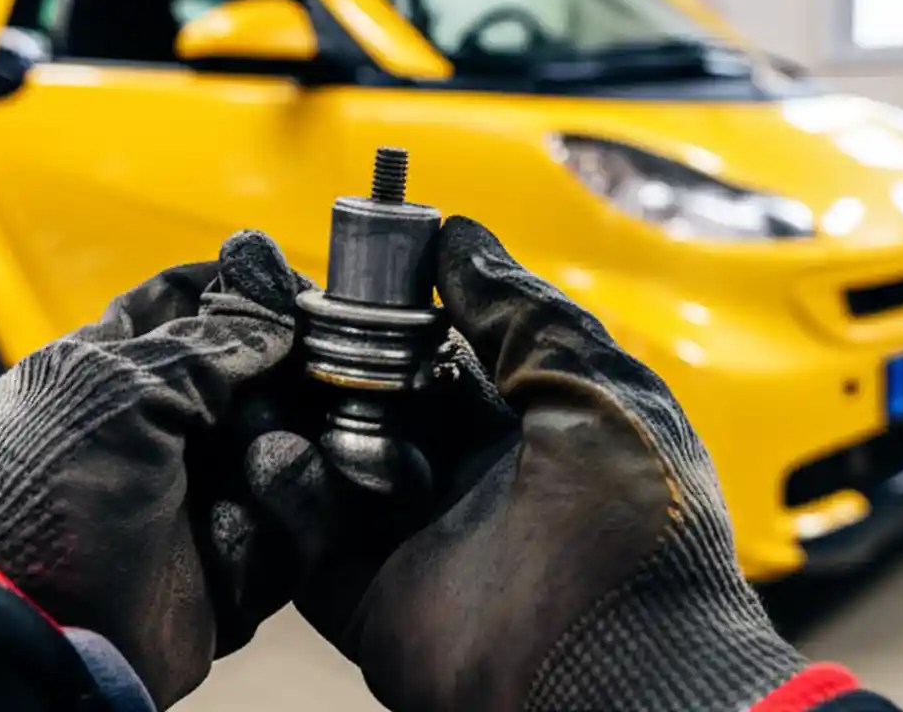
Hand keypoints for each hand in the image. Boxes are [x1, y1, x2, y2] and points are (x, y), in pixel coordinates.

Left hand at [0, 232, 317, 708]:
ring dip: (283, 462)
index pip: (180, 303)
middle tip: (318, 373)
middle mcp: (156, 431)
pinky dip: (279, 530)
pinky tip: (244, 529)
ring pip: (282, 454)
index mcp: (110, 373)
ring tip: (264, 470)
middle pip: (253, 381)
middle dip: (287, 380)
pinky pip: (289, 534)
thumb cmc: (45, 495)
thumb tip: (273, 316)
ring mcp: (193, 497)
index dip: (235, 287)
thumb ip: (206, 343)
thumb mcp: (118, 389)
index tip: (292, 286)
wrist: (35, 630)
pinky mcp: (228, 564)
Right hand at [250, 217, 804, 710]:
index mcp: (523, 421)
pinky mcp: (367, 600)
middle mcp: (463, 475)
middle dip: (324, 359)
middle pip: (369, 402)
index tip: (334, 267)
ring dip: (295, 422)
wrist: (624, 666)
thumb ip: (518, 310)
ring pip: (326, 464)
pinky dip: (283, 499)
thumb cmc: (637, 519)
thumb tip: (458, 236)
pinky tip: (277, 455)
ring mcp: (413, 537)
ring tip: (266, 379)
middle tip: (275, 314)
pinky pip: (303, 542)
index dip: (385, 308)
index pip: (432, 350)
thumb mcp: (594, 382)